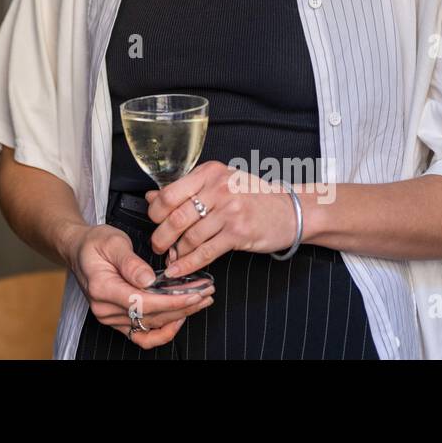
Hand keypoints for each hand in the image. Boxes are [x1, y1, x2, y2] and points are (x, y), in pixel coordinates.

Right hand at [62, 223, 213, 349]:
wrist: (78, 250)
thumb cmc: (95, 242)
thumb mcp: (112, 241)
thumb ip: (130, 262)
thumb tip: (149, 279)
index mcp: (102, 288)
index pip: (143, 302)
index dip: (172, 301)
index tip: (195, 294)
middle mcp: (105, 309)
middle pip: (151, 317)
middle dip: (183, 307)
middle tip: (206, 293)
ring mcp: (110, 318)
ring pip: (151, 327)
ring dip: (178, 317)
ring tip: (200, 302)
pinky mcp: (117, 321)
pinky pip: (142, 337)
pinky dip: (162, 332)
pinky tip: (179, 319)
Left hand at [145, 161, 300, 277]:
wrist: (290, 210)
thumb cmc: (252, 196)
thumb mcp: (219, 183)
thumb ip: (186, 189)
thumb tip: (152, 196)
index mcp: (209, 172)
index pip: (169, 192)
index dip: (155, 211)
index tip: (154, 221)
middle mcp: (218, 188)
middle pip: (176, 216)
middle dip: (161, 236)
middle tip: (157, 245)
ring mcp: (229, 211)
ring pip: (189, 236)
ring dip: (175, 252)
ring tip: (171, 257)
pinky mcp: (238, 233)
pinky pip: (205, 252)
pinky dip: (188, 264)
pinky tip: (179, 269)